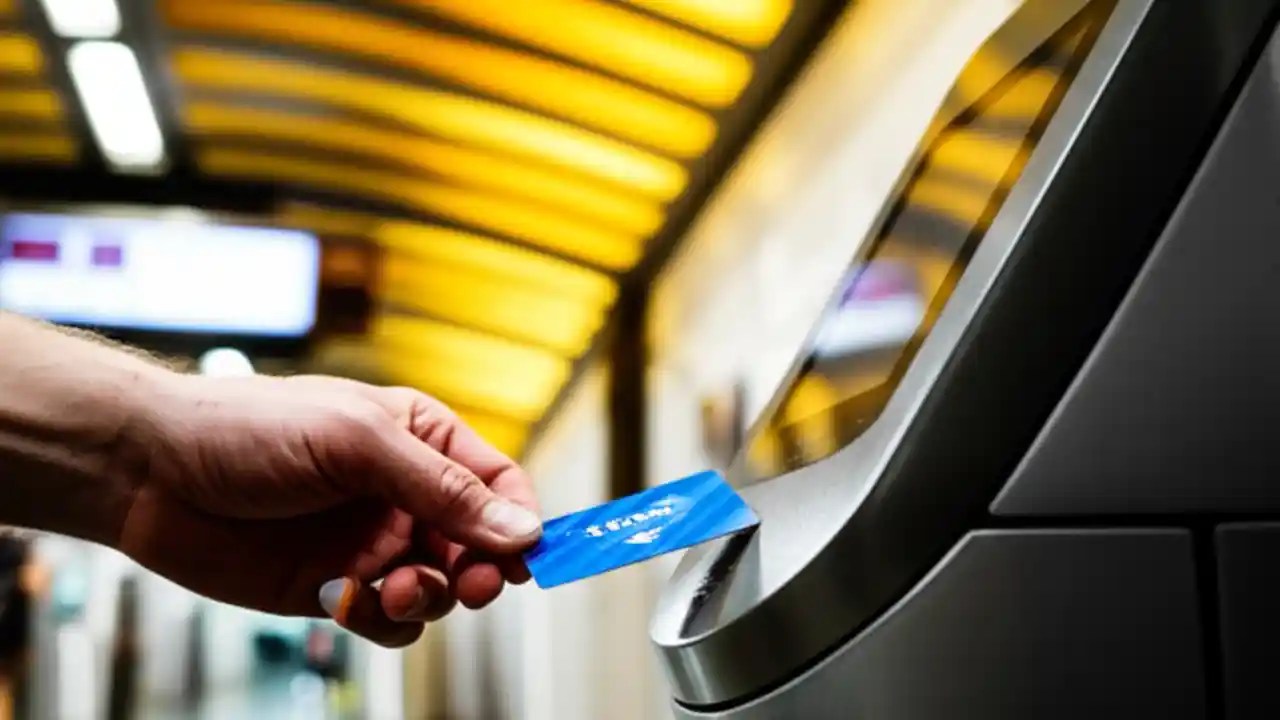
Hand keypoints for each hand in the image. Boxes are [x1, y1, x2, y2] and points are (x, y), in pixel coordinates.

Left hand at [115, 374, 541, 647]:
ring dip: (428, 596)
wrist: (151, 474)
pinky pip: (389, 621)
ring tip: (391, 588)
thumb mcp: (359, 444)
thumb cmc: (248, 428)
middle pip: (478, 544)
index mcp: (419, 438)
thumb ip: (445, 489)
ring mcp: (371, 543)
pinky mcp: (336, 589)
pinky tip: (346, 600)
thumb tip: (522, 529)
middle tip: (471, 585)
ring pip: (438, 588)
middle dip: (481, 569)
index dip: (520, 520)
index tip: (528, 557)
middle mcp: (403, 493)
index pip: (497, 482)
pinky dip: (381, 620)